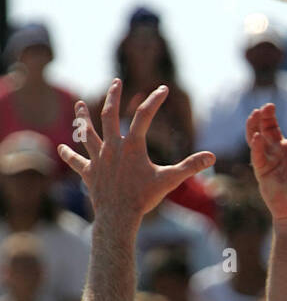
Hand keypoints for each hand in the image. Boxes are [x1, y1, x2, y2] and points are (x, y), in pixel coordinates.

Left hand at [59, 81, 213, 222]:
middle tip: (116, 83)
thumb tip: (212, 157)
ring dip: (83, 118)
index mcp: (132, 146)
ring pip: (87, 133)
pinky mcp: (89, 173)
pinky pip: (77, 161)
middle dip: (113, 97)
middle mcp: (112, 147)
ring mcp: (98, 159)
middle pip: (109, 115)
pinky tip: (60, 148)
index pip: (144, 115)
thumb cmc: (145, 198)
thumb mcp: (170, 180)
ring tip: (79, 105)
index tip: (163, 89)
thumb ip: (190, 166)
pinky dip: (68, 155)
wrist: (119, 217)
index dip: (154, 101)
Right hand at [246, 103, 286, 225]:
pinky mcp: (262, 171)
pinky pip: (257, 156)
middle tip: (269, 106)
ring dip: (255, 125)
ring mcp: (270, 158)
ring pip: (258, 137)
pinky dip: (256, 146)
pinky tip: (258, 137)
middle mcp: (282, 149)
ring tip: (257, 113)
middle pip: (270, 126)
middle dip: (268, 115)